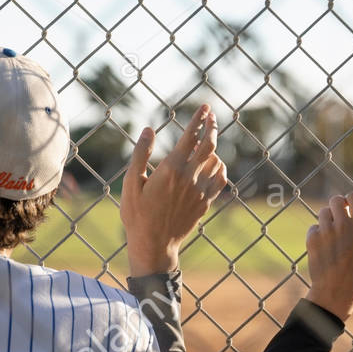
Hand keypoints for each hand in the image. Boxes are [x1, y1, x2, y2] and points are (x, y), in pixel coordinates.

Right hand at [120, 104, 227, 275]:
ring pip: (216, 161)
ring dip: (213, 148)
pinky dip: (220, 167)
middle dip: (212, 127)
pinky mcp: (206, 202)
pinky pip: (221, 179)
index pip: (191, 137)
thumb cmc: (137, 214)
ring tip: (206, 141)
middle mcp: (190, 178)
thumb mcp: (131, 183)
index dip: (199, 119)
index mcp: (171, 169)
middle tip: (211, 116)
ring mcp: (200, 191)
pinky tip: (213, 164)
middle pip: (210, 145)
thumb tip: (147, 129)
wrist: (154, 244)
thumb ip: (140, 154)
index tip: (205, 107)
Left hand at [304, 191, 352, 320]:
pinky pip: (314, 226)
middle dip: (340, 206)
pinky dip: (318, 232)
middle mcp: (343, 226)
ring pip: (323, 212)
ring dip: (328, 218)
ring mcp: (325, 232)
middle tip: (342, 218)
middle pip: (336, 200)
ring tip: (334, 232)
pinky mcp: (312, 240)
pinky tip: (326, 245)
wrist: (335, 295)